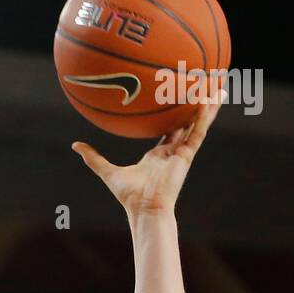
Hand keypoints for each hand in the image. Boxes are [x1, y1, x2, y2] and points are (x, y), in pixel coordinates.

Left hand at [72, 82, 225, 215]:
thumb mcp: (107, 171)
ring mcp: (182, 153)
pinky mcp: (187, 156)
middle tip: (203, 83)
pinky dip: (204, 116)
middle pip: (187, 122)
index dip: (173, 114)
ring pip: (197, 122)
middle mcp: (172, 151)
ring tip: (218, 83)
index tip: (176, 98)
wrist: (145, 209)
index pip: (169, 130)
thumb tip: (75, 146)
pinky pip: (198, 131)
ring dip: (207, 104)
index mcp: (157, 155)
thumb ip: (94, 158)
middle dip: (195, 104)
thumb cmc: (128, 196)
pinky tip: (210, 98)